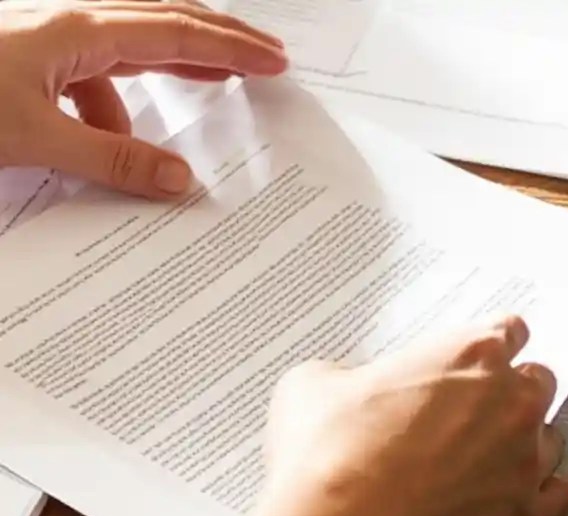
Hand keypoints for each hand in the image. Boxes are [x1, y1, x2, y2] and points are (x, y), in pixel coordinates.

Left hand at [0, 1, 287, 197]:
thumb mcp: (33, 138)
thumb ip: (112, 158)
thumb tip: (179, 179)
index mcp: (79, 33)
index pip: (176, 35)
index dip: (231, 48)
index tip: (276, 60)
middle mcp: (69, 26)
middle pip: (163, 22)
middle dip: (219, 40)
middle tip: (266, 56)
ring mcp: (48, 42)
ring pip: (130, 49)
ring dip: (173, 69)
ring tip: (213, 89)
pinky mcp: (30, 64)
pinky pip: (93, 77)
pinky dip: (118, 105)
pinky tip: (114, 138)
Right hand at [263, 316, 567, 515]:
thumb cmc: (326, 455)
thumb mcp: (313, 386)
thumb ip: (351, 377)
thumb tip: (351, 391)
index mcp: (470, 354)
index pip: (508, 331)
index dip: (491, 347)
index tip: (478, 362)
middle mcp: (513, 401)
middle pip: (539, 383)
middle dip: (513, 395)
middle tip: (475, 417)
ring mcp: (527, 460)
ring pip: (551, 441)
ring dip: (525, 448)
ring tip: (485, 469)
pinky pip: (557, 496)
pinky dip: (539, 497)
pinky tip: (510, 502)